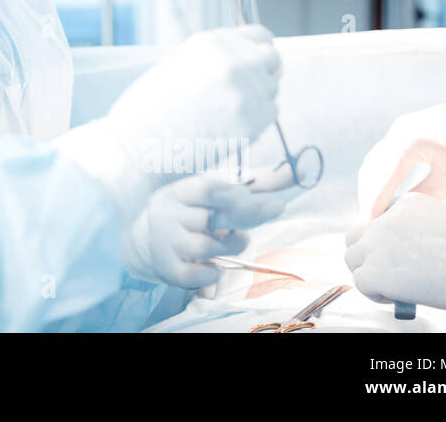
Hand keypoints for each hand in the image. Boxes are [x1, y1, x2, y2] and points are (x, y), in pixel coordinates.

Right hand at [55, 26, 279, 224]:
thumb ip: (217, 59)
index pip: (260, 36)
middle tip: (233, 98)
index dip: (258, 53)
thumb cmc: (150, 109)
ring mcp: (245, 91)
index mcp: (212, 42)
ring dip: (255, 103)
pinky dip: (253, 125)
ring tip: (218, 117)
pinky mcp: (251, 121)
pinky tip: (223, 131)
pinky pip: (268, 118)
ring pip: (271, 92)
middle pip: (272, 62)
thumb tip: (261, 62)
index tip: (253, 67)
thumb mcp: (180, 65)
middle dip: (261, 77)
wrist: (136, 145)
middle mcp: (233, 60)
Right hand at [124, 171, 288, 288]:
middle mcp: (169, 215)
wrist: (149, 240)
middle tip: (274, 208)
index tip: (259, 196)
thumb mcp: (217, 192)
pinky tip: (215, 264)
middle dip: (248, 215)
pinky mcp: (170, 270)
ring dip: (232, 244)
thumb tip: (296, 170)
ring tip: (235, 239)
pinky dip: (214, 272)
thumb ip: (256, 183)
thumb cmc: (193, 210)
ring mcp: (167, 243)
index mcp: (180, 192)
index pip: (205, 190)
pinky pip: (200, 275)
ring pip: (207, 247)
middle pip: (212, 218)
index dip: (234, 192)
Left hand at [344, 192, 445, 310]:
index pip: (382, 223)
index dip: (390, 245)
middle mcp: (386, 221)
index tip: (406, 260)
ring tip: (394, 288)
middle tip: (389, 273)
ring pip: (353, 258)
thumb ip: (423, 233)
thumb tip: (414, 257)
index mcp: (407, 204)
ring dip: (368, 274)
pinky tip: (396, 297)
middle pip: (356, 237)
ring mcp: (377, 244)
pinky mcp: (375, 271)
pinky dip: (374, 293)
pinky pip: (360, 282)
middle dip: (367, 255)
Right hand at [358, 82, 445, 218]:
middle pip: (372, 168)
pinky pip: (388, 153)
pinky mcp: (412, 128)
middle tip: (370, 222)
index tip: (369, 225)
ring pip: (378, 160)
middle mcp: (400, 130)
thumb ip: (426, 195)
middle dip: (369, 195)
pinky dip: (384, 173)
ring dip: (374, 184)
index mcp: (408, 140)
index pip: (381, 177)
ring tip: (377, 209)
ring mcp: (404, 127)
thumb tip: (402, 214)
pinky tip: (390, 188)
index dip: (373, 202)